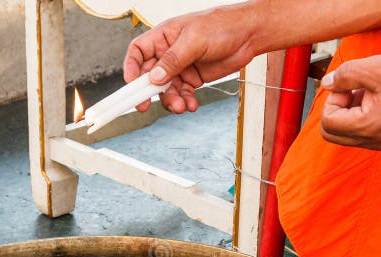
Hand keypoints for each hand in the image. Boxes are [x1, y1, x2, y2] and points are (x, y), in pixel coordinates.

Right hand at [123, 5, 257, 113]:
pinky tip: (191, 104)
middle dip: (149, 92)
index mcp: (163, 37)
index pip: (138, 52)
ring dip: (171, 100)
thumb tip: (155, 78)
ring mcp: (180, 67)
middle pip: (149, 76)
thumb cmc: (222, 26)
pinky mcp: (193, 79)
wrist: (249, 35)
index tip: (131, 84)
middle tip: (145, 106)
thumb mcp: (194, 40)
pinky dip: (185, 102)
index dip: (131, 68)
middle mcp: (168, 53)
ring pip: (166, 90)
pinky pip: (182, 94)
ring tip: (181, 106)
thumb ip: (173, 59)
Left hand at [320, 54, 380, 149]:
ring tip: (370, 91)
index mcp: (366, 128)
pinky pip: (362, 133)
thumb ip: (346, 74)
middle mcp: (371, 142)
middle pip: (331, 132)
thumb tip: (327, 83)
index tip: (349, 86)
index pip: (327, 122)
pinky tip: (379, 98)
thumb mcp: (376, 68)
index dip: (332, 100)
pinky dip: (361, 116)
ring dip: (349, 111)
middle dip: (336, 108)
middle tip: (354, 90)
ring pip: (346, 133)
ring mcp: (379, 144)